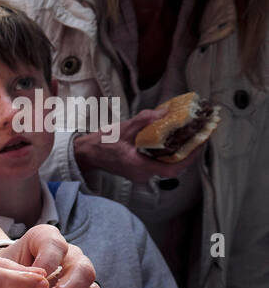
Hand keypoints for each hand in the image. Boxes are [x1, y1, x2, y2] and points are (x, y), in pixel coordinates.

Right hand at [73, 107, 205, 183]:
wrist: (86, 154)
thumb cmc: (101, 144)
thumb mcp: (124, 128)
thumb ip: (145, 120)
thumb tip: (166, 112)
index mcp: (140, 167)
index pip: (172, 169)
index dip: (189, 158)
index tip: (200, 144)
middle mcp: (143, 174)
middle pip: (173, 167)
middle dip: (188, 152)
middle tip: (199, 135)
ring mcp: (141, 173)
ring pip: (167, 165)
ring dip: (180, 152)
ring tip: (190, 136)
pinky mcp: (140, 169)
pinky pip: (159, 163)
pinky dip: (169, 152)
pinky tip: (173, 140)